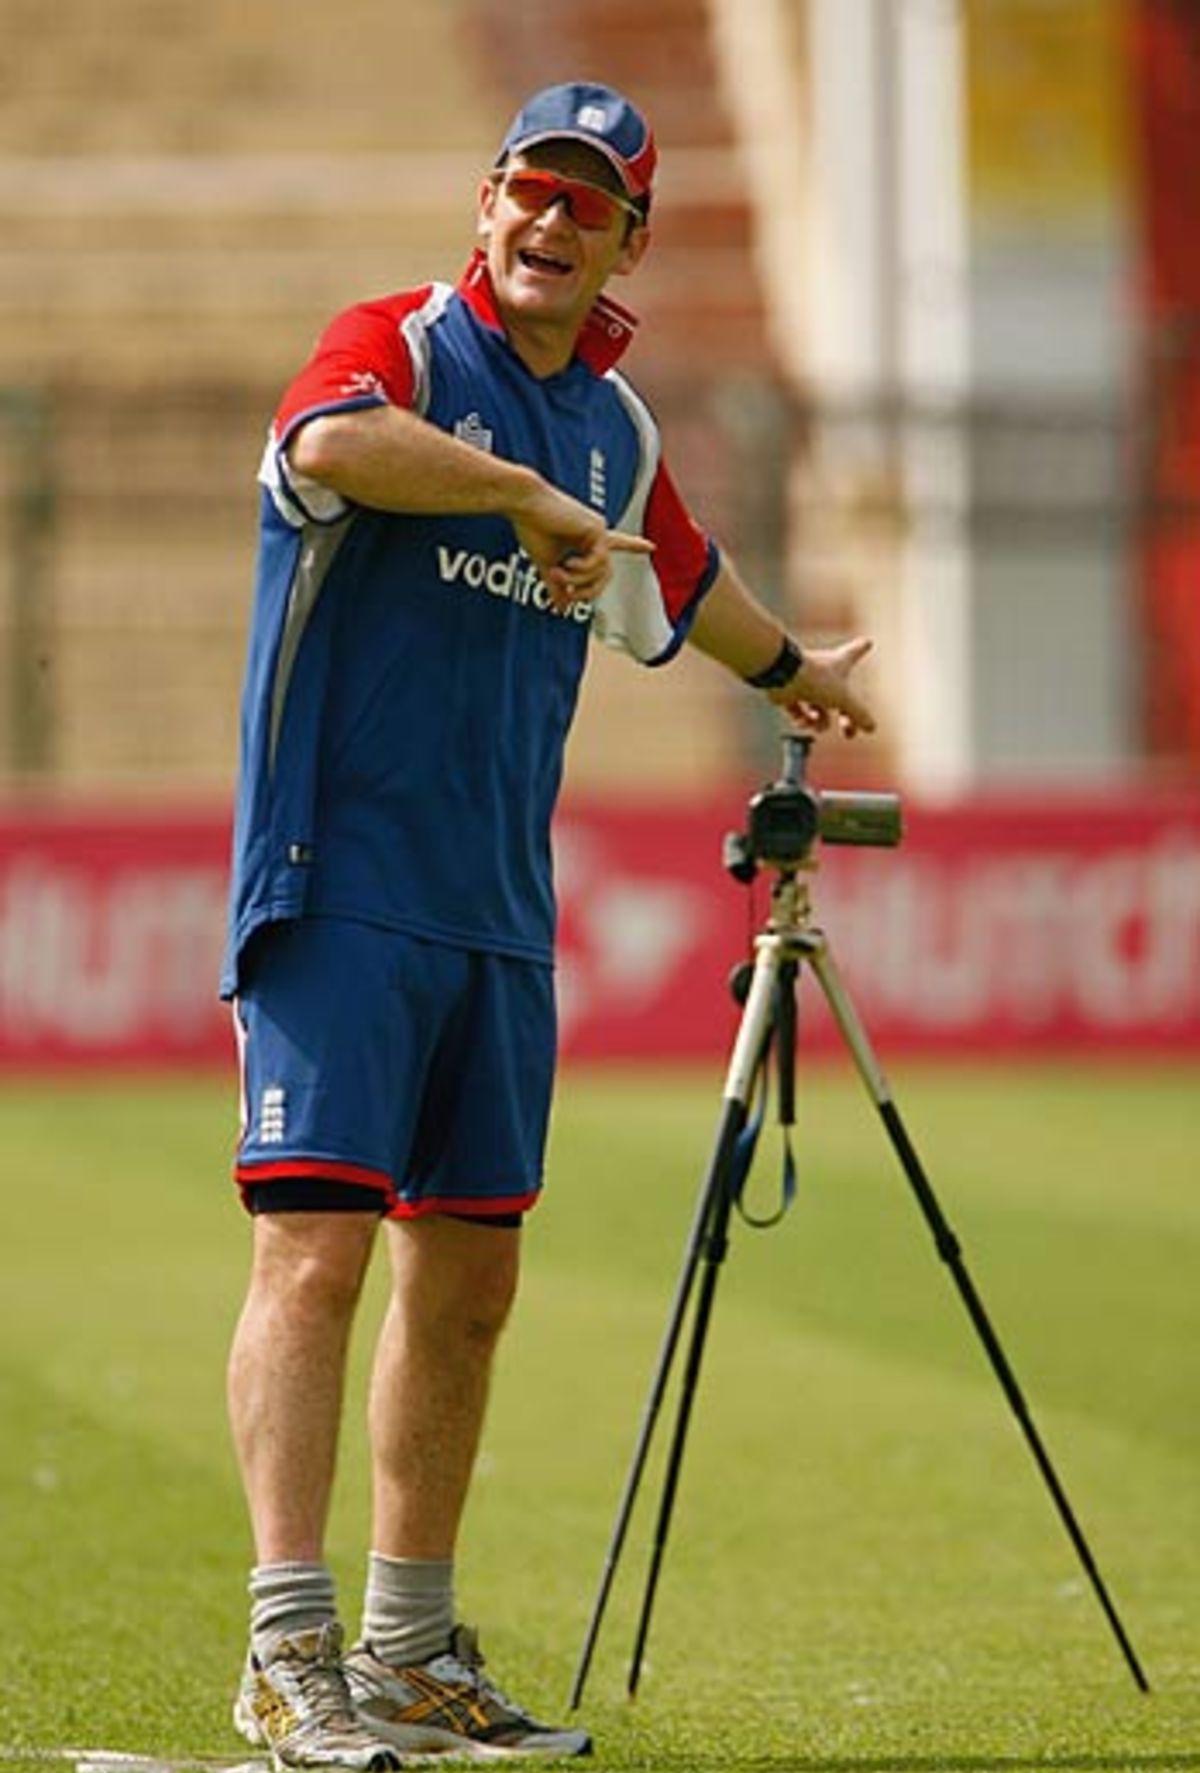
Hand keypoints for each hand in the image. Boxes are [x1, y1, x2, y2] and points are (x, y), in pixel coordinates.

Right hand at [510, 479, 653, 610]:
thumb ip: (557, 585)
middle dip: (587, 592)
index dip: (632, 546)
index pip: (613, 544)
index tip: (651, 546)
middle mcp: (596, 532)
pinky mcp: (596, 528)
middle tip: (568, 596)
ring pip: (602, 571)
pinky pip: (598, 562)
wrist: (524, 505)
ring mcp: (598, 529)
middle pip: (605, 575)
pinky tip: (566, 563)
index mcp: (585, 537)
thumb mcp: (546, 564)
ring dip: (578, 581)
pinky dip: (581, 570)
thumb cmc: (532, 528)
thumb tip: (562, 609)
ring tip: (558, 574)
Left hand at [767, 636, 875, 737]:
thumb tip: (871, 728)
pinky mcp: (789, 693)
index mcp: (840, 663)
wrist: (782, 676)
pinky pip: (798, 712)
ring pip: (818, 709)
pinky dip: (802, 720)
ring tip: (817, 725)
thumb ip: (858, 714)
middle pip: (840, 697)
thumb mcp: (843, 699)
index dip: (861, 648)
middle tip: (848, 733)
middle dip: (846, 718)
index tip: (868, 642)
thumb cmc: (816, 679)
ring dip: (820, 722)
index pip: (855, 652)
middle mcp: (823, 672)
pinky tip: (803, 722)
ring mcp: (806, 682)